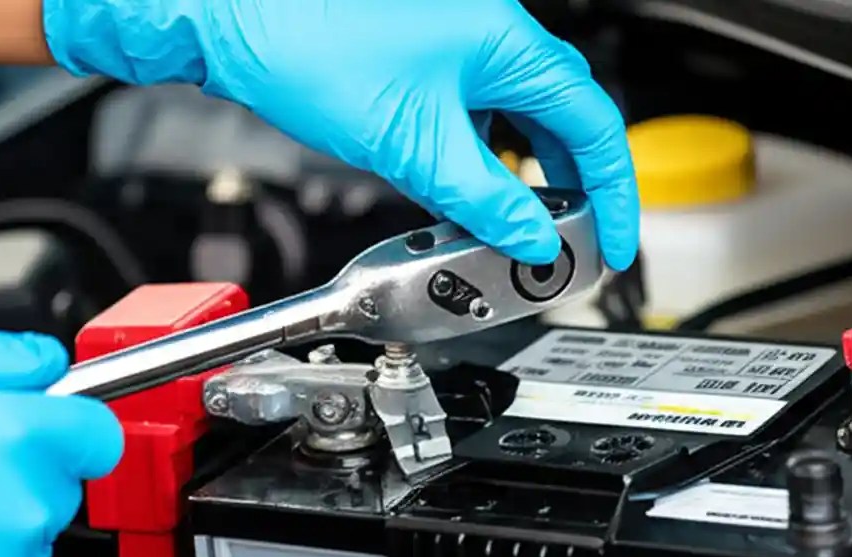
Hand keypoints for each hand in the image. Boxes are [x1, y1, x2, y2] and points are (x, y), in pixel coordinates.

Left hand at [42, 0, 638, 269]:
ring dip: (529, 170)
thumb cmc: (311, 49)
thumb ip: (484, 198)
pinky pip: (479, 106)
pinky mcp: (423, 54)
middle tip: (574, 238)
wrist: (235, 17)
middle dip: (576, 185)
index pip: (593, 126)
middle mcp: (492, 33)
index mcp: (507, 45)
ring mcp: (457, 39)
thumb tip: (530, 238)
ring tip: (524, 222)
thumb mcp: (414, 145)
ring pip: (519, 112)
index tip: (615, 240)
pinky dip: (488, 150)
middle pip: (563, 117)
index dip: (614, 192)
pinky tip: (472, 182)